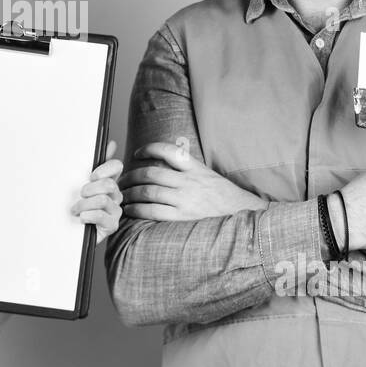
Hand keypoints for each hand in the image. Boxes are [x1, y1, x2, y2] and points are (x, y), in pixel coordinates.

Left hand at [71, 140, 123, 243]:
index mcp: (108, 181)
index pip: (116, 166)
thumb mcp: (78, 182)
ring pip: (103, 200)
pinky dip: (87, 216)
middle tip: (79, 195)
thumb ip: (92, 164)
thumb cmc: (74, 205)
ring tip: (75, 210)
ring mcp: (115, 211)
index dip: (105, 168)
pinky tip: (81, 219)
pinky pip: (101, 216)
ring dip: (83, 205)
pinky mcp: (112, 226)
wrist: (66, 232)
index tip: (91, 175)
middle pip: (108, 184)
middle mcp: (115, 195)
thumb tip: (111, 143)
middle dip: (89, 189)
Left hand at [119, 141, 267, 221]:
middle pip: (151, 174)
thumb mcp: (207, 174)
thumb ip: (188, 167)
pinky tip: (131, 210)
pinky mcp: (182, 217)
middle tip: (123, 180)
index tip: (137, 153)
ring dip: (132, 194)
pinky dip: (138, 210)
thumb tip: (167, 157)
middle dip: (132, 176)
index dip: (149, 149)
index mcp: (195, 168)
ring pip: (149, 192)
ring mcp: (185, 199)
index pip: (167, 151)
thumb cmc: (222, 196)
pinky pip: (153, 211)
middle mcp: (189, 181)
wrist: (242, 214)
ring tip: (124, 196)